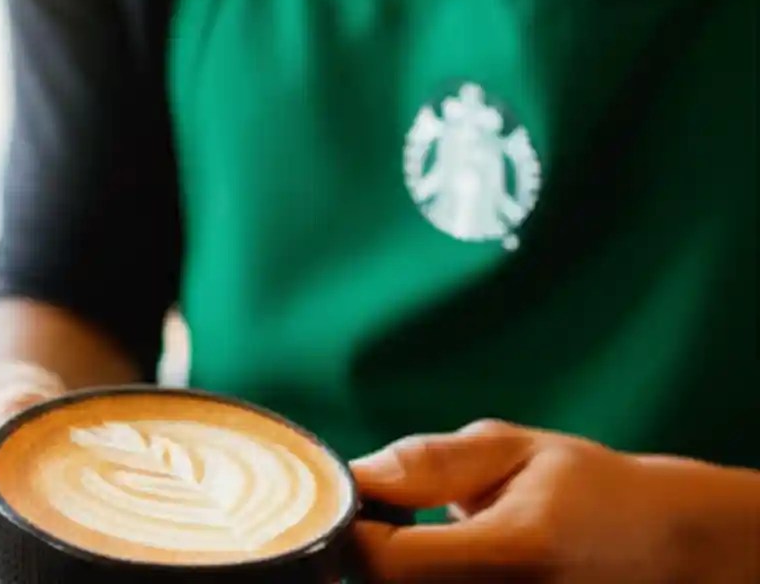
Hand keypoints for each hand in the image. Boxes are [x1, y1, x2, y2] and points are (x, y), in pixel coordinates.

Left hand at [350, 420, 759, 582]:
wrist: (673, 553)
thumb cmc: (592, 491)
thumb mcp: (516, 452)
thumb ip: (429, 464)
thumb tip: (354, 475)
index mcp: (512, 553)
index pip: (383, 562)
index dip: (349, 531)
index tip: (353, 501)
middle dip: (366, 554)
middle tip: (383, 517)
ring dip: (394, 571)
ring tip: (420, 539)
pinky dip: (421, 583)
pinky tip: (442, 564)